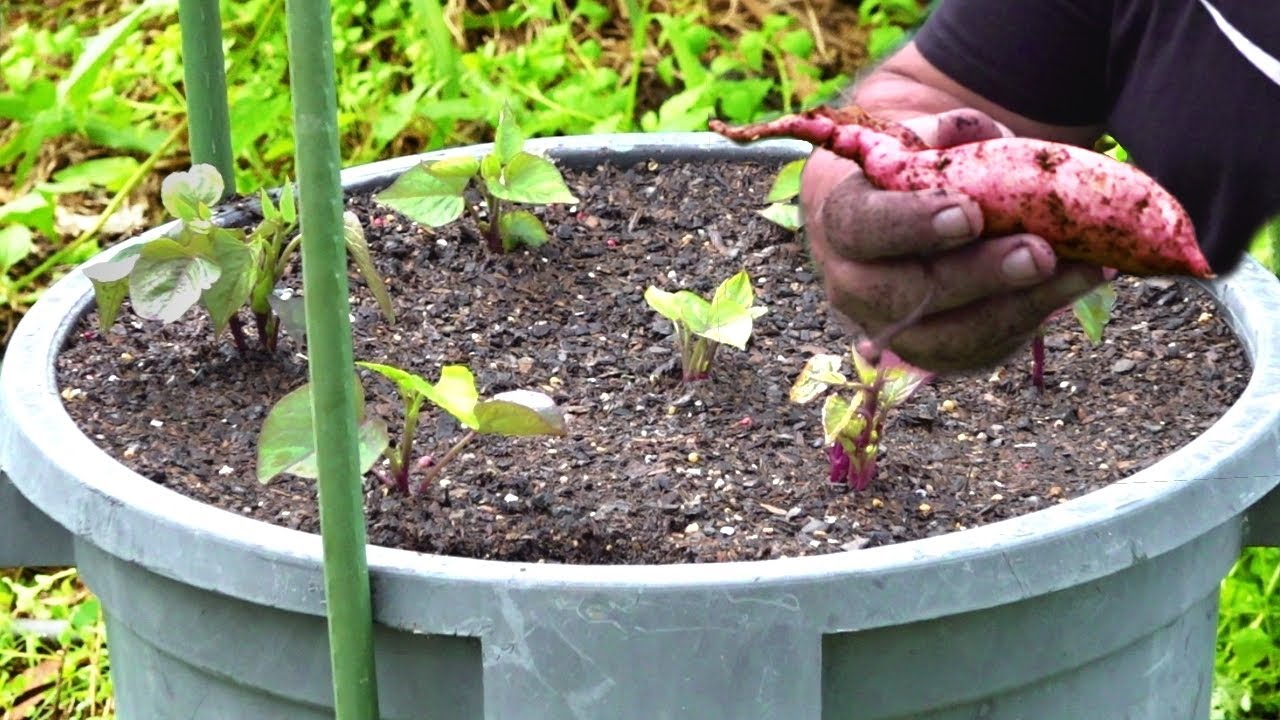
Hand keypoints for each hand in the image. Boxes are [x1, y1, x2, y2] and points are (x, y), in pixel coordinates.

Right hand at [799, 108, 1106, 372]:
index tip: (969, 212)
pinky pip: (978, 351)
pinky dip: (1031, 320)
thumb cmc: (917, 170)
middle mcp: (854, 284)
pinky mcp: (930, 353)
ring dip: (1017, 307)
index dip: (912, 224)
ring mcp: (890, 327)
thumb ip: (946, 135)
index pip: (863, 228)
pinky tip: (1076, 283)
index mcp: (842, 220)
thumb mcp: (924, 139)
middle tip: (1039, 253)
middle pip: (907, 292)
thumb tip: (970, 130)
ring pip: (946, 336)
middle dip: (979, 275)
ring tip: (1079, 271)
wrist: (904, 213)